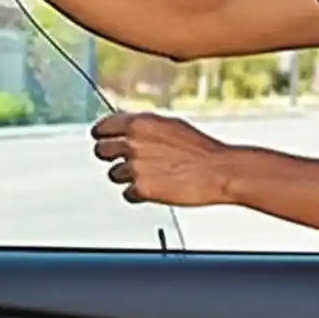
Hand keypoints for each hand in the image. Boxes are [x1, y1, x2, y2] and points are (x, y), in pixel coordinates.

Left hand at [91, 112, 237, 206]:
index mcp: (140, 123)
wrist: (218, 171)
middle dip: (110, 156)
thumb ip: (145, 126)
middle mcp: (133, 143)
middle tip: (123, 160)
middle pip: (101, 151)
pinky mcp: (141, 189)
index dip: (102, 134)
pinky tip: (155, 187)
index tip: (102, 138)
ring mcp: (135, 167)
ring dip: (127, 177)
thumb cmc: (200, 149)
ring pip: (113, 174)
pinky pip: (127, 194)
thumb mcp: (171, 126)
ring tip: (149, 175)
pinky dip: (138, 194)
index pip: (103, 127)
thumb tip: (128, 126)